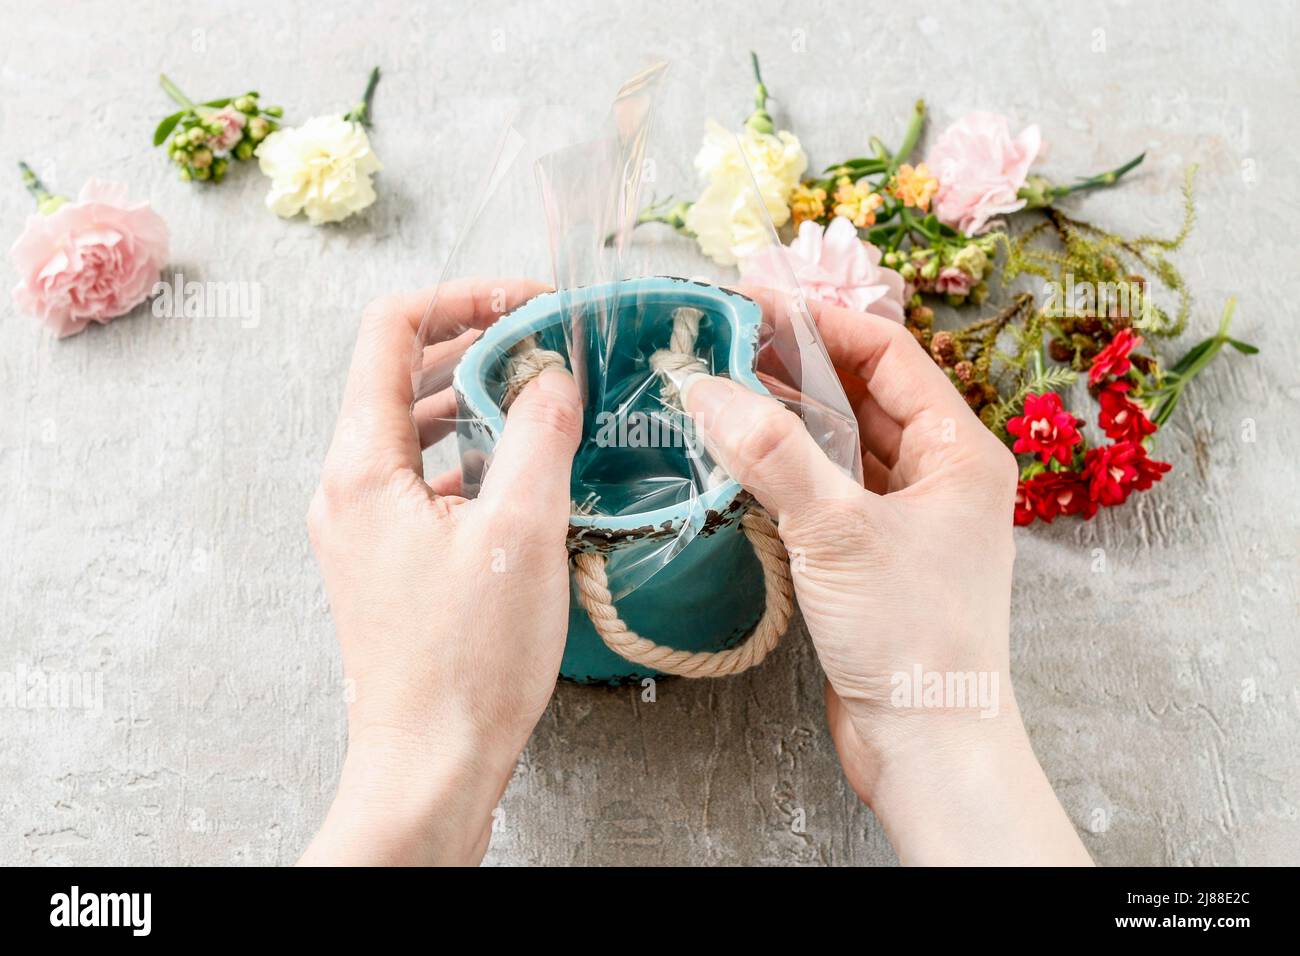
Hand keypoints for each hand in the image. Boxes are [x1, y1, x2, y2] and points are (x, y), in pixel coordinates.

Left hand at [300, 280, 580, 865]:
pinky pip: (425, 478)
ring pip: (415, 427)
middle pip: (400, 374)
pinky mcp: (390, 560)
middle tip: (545, 342)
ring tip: (539, 393)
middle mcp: (349, 488)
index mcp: (362, 466)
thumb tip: (552, 374)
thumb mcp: (521, 530)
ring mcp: (364, 527)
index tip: (526, 303)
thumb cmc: (467, 662)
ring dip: (475, 398)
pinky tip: (521, 465)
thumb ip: (539, 433)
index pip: (389, 331)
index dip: (461, 299)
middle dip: (475, 344)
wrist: (431, 763)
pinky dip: (471, 453)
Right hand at [683, 300, 1090, 864]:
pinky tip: (736, 455)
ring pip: (839, 442)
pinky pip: (826, 488)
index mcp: (959, 451)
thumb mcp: (840, 534)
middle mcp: (938, 474)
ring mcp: (906, 515)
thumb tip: (709, 389)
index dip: (820, 320)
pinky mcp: (872, 553)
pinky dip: (784, 467)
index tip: (753, 300)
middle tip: (722, 342)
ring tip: (717, 388)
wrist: (928, 744)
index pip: (888, 354)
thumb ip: (774, 456)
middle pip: (860, 393)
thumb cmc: (910, 638)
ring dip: (784, 415)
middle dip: (794, 364)